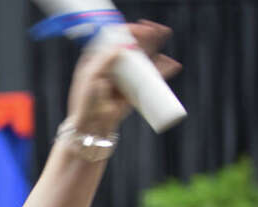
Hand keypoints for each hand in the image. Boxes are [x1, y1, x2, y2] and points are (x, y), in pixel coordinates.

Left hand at [65, 20, 179, 135]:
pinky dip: (161, 71)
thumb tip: (121, 47)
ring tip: (165, 41)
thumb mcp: (91, 78)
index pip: (115, 39)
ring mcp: (124, 79)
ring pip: (143, 60)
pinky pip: (150, 78)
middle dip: (146, 37)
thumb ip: (104, 61)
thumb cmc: (86, 103)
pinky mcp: (134, 91)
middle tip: (158, 31)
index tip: (141, 28)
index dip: (129, 32)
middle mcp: (113, 67)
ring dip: (155, 49)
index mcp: (99, 61)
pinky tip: (171, 66)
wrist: (92, 126)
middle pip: (132, 47)